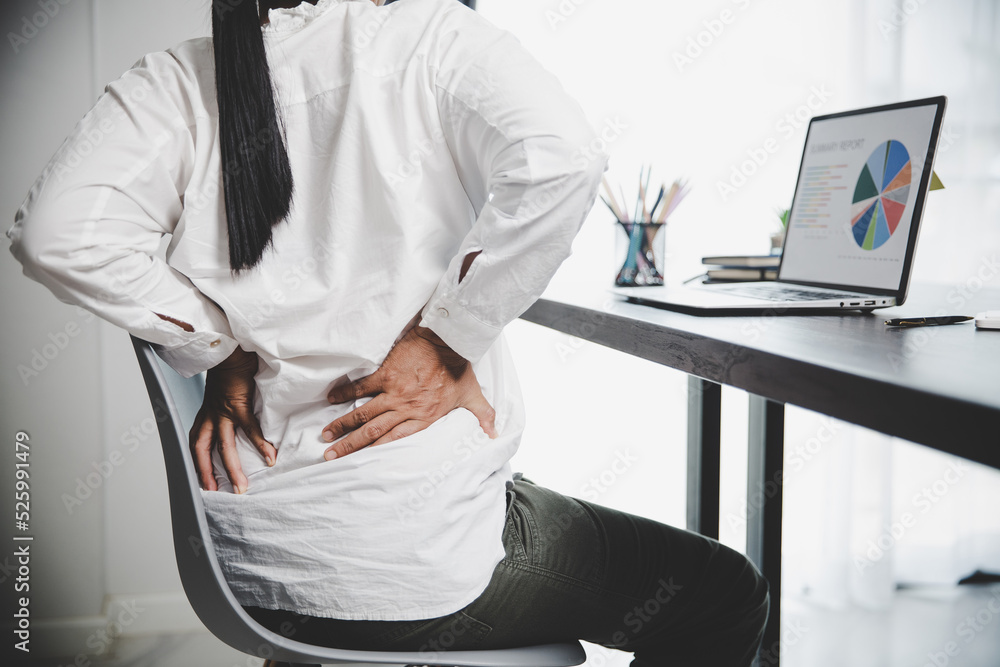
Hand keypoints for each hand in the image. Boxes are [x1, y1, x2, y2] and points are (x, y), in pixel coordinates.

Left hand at [190, 346, 275, 492]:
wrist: (231, 348)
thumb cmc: (232, 368)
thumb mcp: (223, 391)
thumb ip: (227, 406)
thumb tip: (238, 418)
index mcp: (206, 413)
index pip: (196, 444)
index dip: (198, 464)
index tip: (205, 482)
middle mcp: (210, 415)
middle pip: (203, 451)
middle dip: (208, 473)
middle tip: (216, 493)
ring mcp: (223, 410)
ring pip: (224, 446)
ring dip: (233, 468)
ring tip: (243, 487)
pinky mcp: (238, 404)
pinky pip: (249, 428)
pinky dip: (260, 443)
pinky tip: (270, 456)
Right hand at [322, 326, 496, 459]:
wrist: (449, 340)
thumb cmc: (460, 369)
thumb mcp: (474, 396)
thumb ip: (483, 417)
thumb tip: (496, 435)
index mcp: (424, 418)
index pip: (395, 442)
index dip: (375, 454)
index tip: (359, 464)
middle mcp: (405, 409)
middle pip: (373, 432)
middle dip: (351, 446)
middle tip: (331, 457)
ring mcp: (393, 391)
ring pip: (363, 414)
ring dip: (343, 426)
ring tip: (325, 436)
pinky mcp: (385, 373)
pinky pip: (361, 386)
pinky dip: (344, 392)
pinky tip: (330, 398)